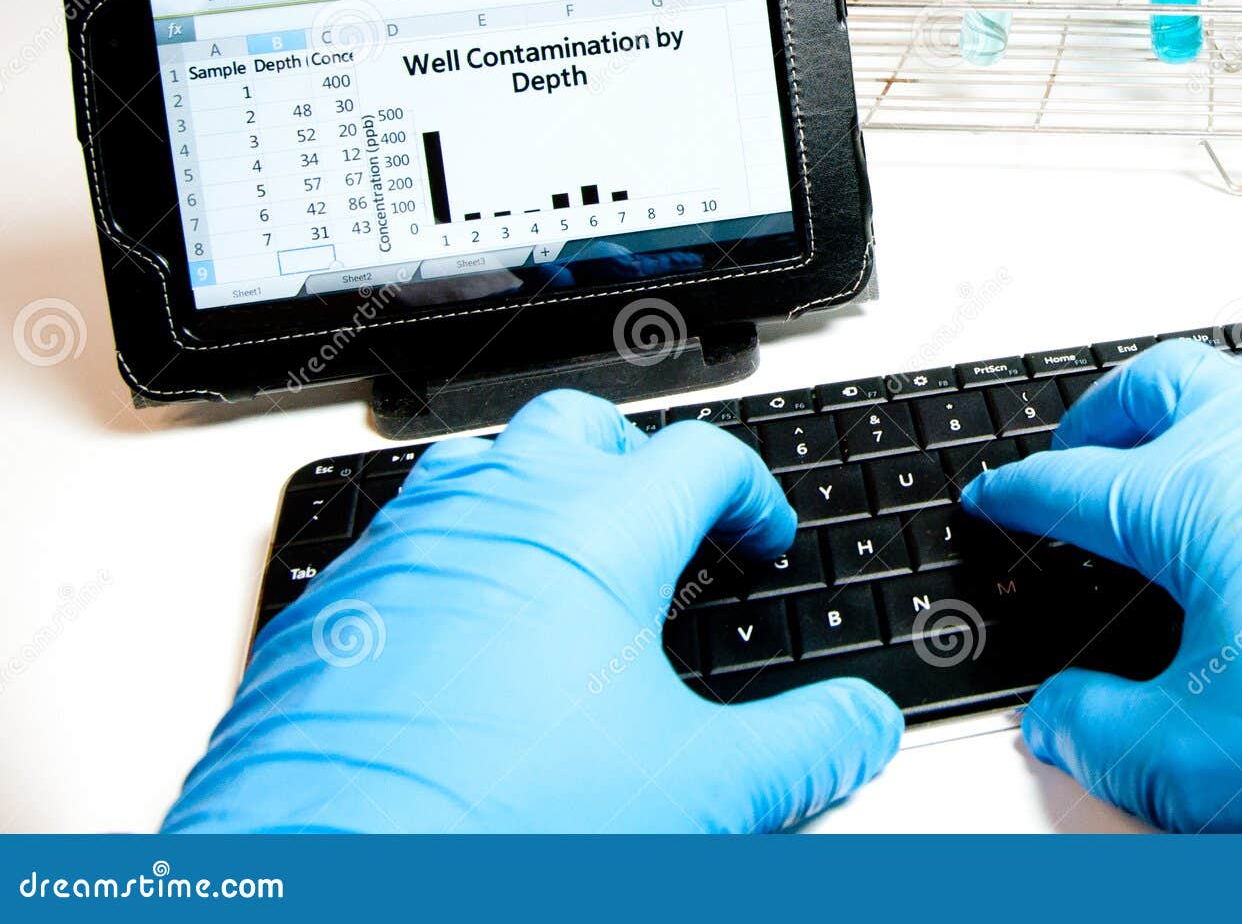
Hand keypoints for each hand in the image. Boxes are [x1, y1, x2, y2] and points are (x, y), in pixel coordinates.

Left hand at [164, 391, 900, 832]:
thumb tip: (859, 727)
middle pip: (582, 424)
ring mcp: (404, 546)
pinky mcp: (335, 601)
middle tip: (662, 531)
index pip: (699, 456)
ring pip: (483, 464)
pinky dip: (455, 559)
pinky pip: (406, 538)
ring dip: (535, 496)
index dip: (749, 492)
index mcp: (594, 531)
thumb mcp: (695, 795)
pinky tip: (465, 642)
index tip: (760, 536)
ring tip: (565, 572)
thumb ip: (802, 751)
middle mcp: (494, 511)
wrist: (322, 879)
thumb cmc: (497, 825)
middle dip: (634, 464)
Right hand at [962, 340, 1241, 832]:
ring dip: (1206, 389)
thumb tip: (1062, 721)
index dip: (1021, 493)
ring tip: (1188, 422)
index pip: (1072, 483)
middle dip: (1102, 410)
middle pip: (1157, 382)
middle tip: (1080, 441)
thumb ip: (1103, 735)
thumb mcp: (1201, 765)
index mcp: (1196, 496)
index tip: (1000, 497)